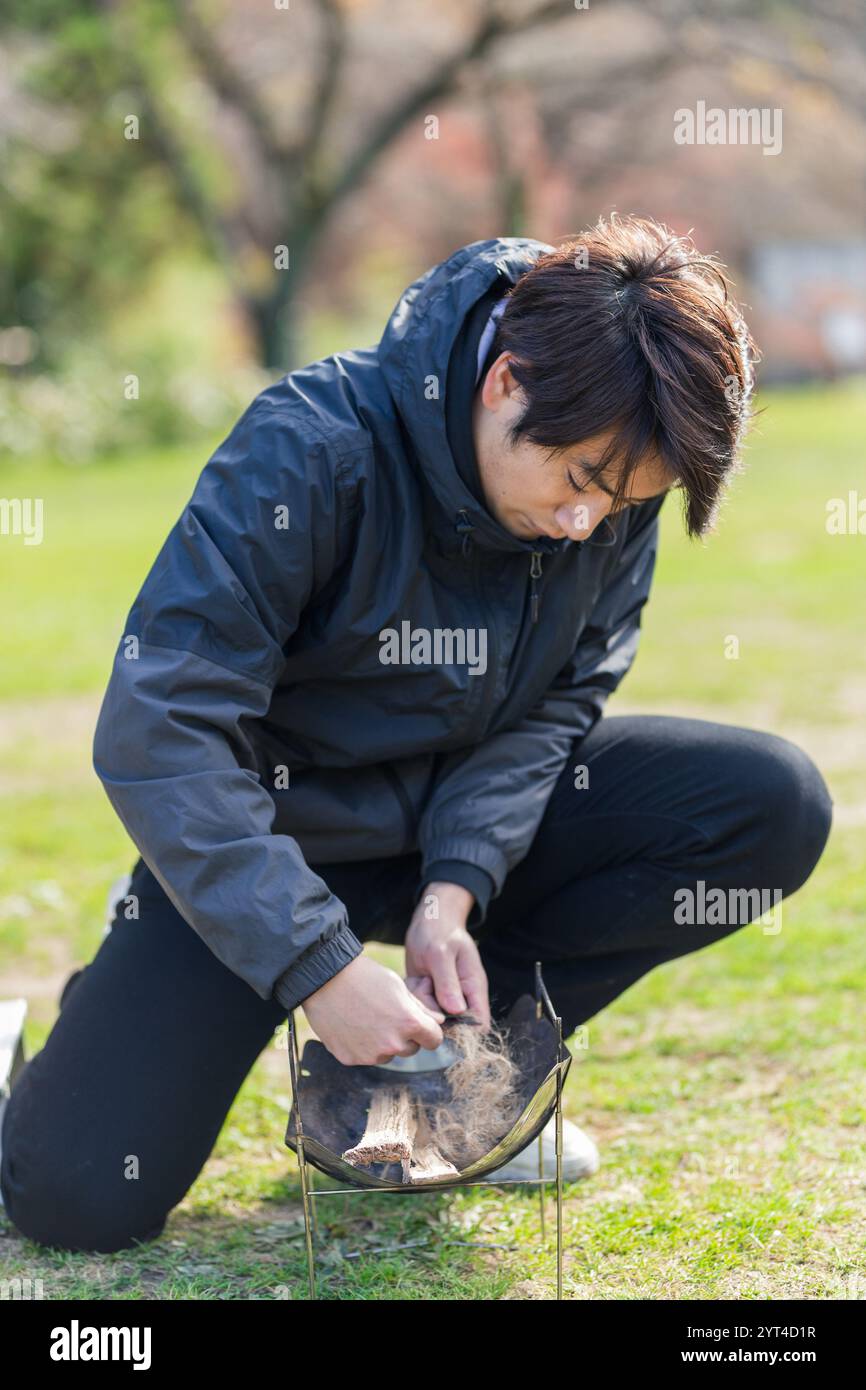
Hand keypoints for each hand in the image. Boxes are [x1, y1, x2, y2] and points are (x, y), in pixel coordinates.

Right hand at [302, 953, 444, 1066]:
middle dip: (405, 1036)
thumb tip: (438, 1022)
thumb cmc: (365, 977)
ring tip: (367, 1018)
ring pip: (387, 1054)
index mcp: (409, 1024)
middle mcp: (392, 1045)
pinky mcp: (350, 1059)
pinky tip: (352, 1025)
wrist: (324, 979)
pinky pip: (364, 1056)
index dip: (429, 1031)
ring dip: (383, 1042)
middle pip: (411, 1049)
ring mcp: (370, 1055)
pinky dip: (362, 1045)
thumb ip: (420, 1009)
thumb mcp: (399, 987)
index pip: (434, 1040)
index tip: (421, 1024)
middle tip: (388, 1016)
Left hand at [404, 881, 491, 1031]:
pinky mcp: (429, 996)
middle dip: (434, 1013)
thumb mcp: (441, 954)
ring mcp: (444, 998)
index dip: (463, 1031)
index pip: (478, 1024)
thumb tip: (456, 1011)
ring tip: (421, 979)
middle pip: (451, 1026)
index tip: (441, 1020)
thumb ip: (448, 982)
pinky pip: (419, 1008)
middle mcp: (461, 997)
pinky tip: (415, 979)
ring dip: (421, 1003)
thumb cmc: (439, 932)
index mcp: (474, 988)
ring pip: (432, 1018)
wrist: (429, 921)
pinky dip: (413, 997)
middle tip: (426, 988)